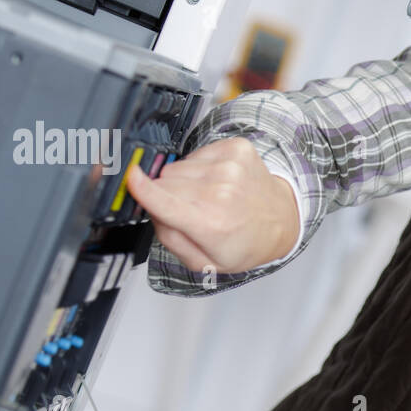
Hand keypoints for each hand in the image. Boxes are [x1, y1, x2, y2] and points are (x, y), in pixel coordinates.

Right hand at [124, 136, 299, 272]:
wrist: (280, 220)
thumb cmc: (242, 243)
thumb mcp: (204, 261)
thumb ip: (169, 237)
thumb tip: (149, 205)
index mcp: (212, 223)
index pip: (166, 202)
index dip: (142, 190)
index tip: (129, 178)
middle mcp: (221, 191)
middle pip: (165, 182)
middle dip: (168, 196)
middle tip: (192, 212)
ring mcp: (230, 166)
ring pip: (178, 167)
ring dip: (186, 182)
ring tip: (209, 197)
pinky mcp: (236, 148)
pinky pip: (196, 153)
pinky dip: (201, 167)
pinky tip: (218, 182)